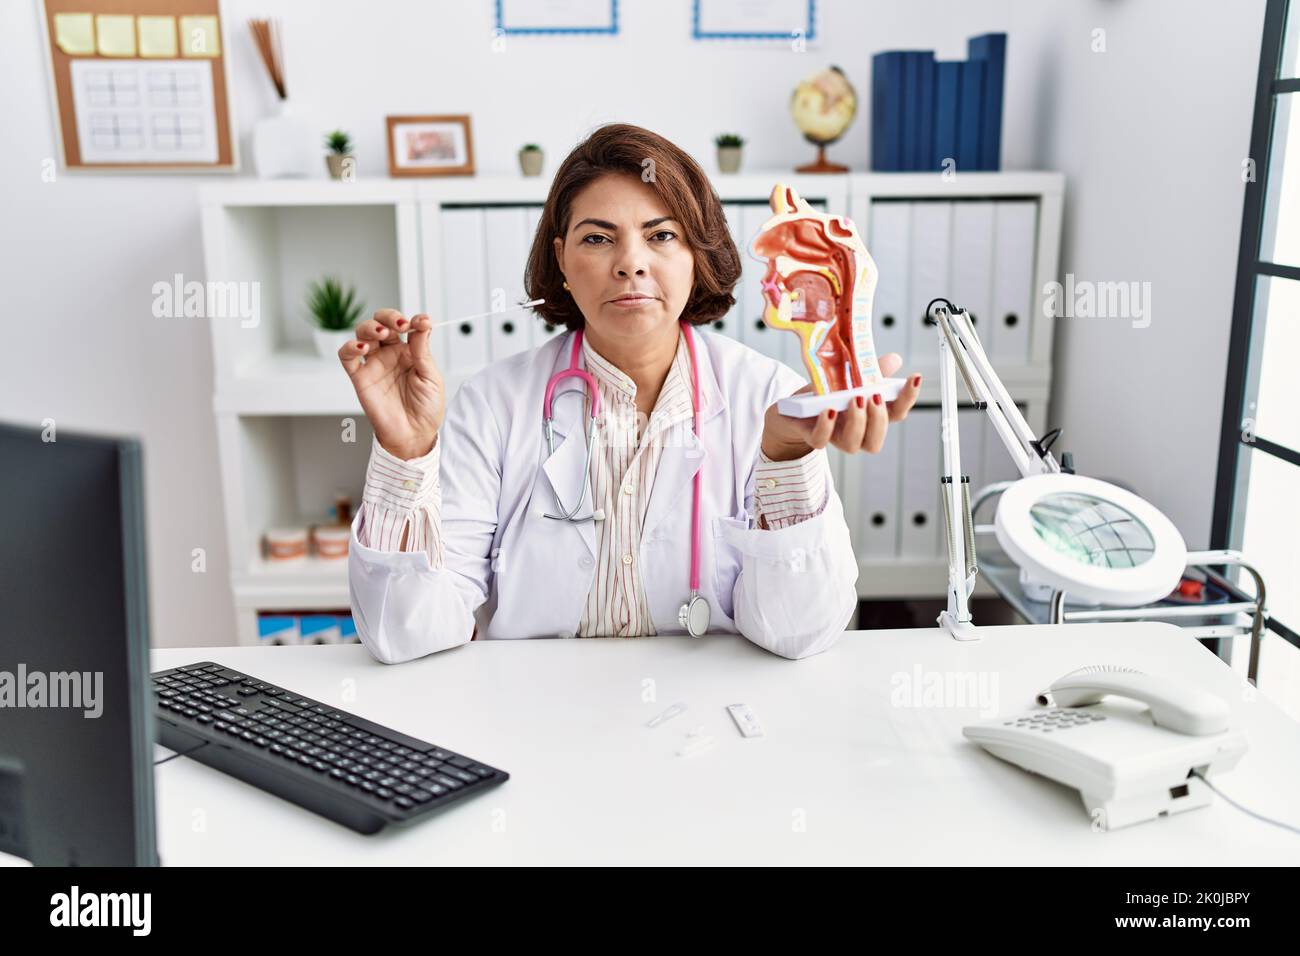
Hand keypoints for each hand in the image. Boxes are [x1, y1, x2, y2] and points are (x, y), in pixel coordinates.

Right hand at [338, 309, 444, 460]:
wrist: (414, 435)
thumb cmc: (426, 409)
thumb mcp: (431, 377)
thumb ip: (422, 351)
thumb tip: (422, 324)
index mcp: (409, 352)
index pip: (407, 326)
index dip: (414, 320)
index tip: (423, 322)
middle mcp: (390, 355)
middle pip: (381, 323)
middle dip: (389, 317)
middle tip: (401, 325)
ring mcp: (374, 364)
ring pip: (363, 333)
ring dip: (370, 327)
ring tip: (382, 334)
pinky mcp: (360, 377)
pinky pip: (347, 356)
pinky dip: (350, 347)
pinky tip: (363, 348)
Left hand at [761, 353, 920, 460]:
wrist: (795, 407)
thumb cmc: (828, 393)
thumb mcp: (849, 376)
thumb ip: (871, 370)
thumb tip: (894, 360)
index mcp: (870, 415)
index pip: (896, 413)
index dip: (908, 398)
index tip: (914, 377)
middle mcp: (856, 431)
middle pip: (875, 440)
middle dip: (878, 420)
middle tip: (874, 396)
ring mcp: (835, 436)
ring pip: (852, 445)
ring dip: (857, 423)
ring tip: (854, 400)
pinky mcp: (812, 435)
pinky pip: (820, 440)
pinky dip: (826, 427)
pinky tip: (829, 411)